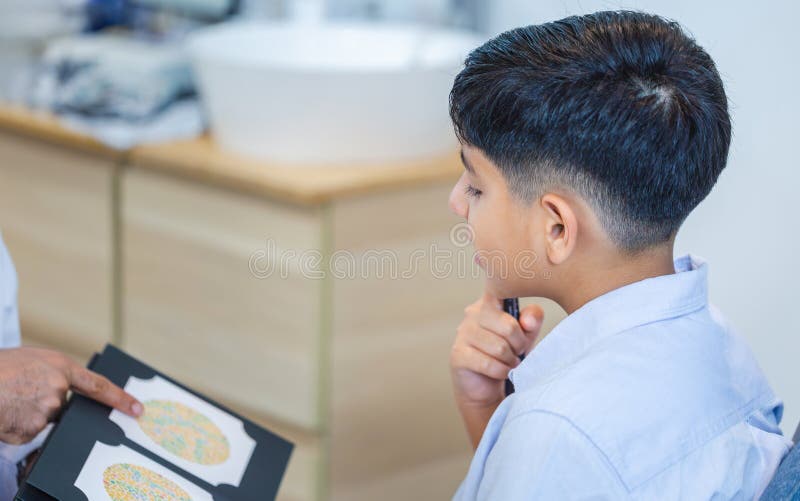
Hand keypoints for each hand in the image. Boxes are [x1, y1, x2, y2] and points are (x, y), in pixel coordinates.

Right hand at [0, 347, 141, 443]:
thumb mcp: (28, 361)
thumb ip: (49, 374)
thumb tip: (60, 392)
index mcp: (60, 366)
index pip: (99, 386)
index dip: (120, 398)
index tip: (136, 409)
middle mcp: (59, 388)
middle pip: (62, 406)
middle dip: (42, 403)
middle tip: (18, 394)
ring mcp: (47, 409)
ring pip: (42, 419)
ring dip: (25, 414)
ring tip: (6, 399)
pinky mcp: (32, 428)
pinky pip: (27, 432)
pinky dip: (14, 426)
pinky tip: (3, 412)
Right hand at [450, 293, 542, 447]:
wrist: (485, 386)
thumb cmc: (507, 355)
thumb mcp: (525, 335)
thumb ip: (532, 320)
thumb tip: (528, 320)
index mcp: (489, 302)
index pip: (502, 292)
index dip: (516, 303)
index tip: (523, 320)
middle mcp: (472, 313)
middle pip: (509, 326)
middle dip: (519, 345)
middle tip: (518, 352)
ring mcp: (462, 333)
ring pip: (500, 348)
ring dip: (510, 361)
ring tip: (509, 363)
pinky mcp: (458, 355)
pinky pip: (489, 363)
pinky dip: (501, 371)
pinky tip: (501, 372)